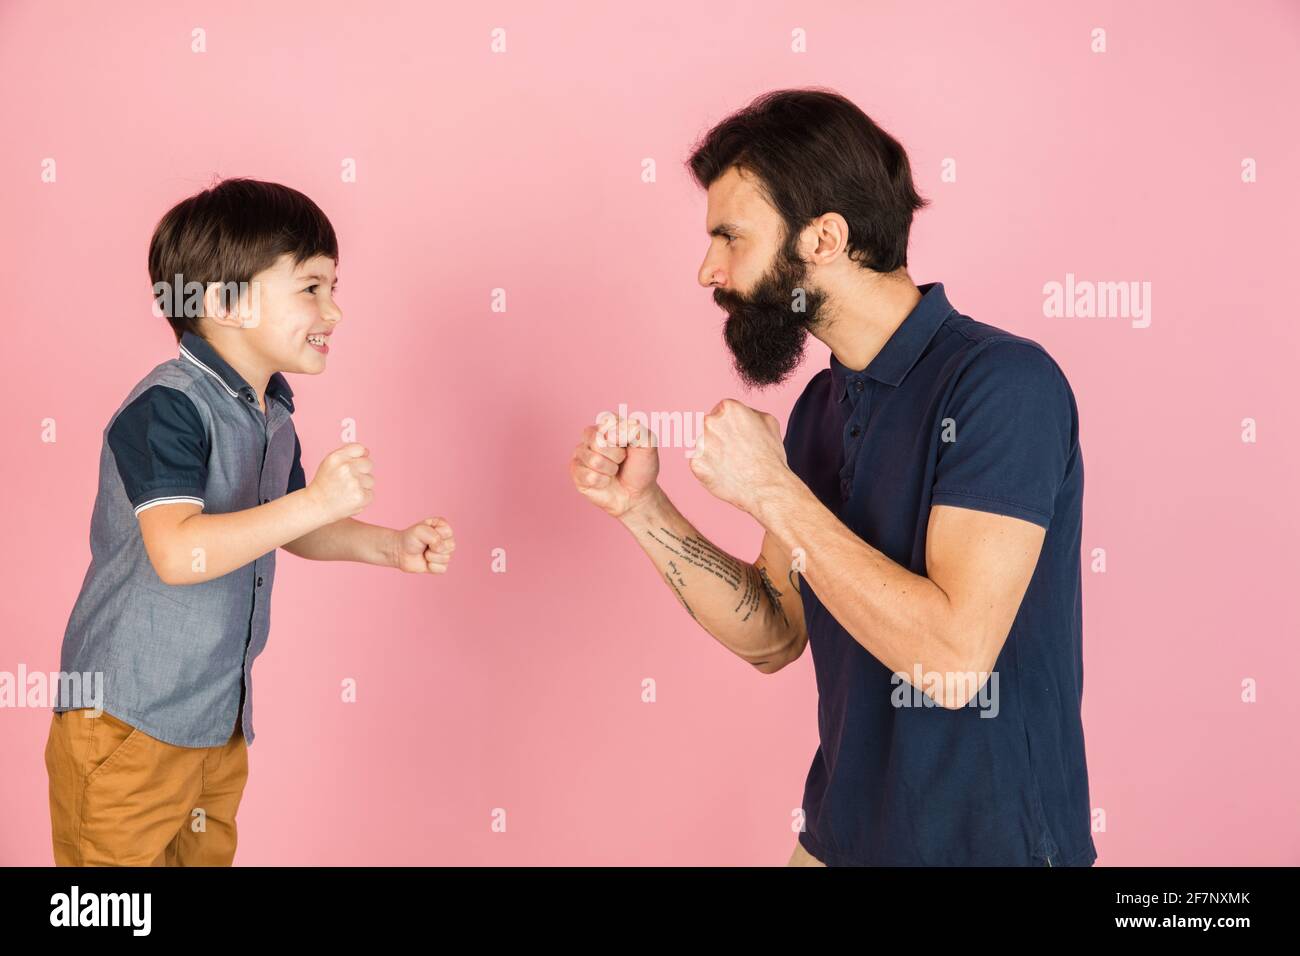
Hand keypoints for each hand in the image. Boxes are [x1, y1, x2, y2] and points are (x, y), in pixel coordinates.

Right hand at [306, 443, 372, 522]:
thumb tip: (367, 452)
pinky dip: (362, 497)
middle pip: (368, 463)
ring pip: (370, 480)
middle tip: (348, 481)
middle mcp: (345, 468)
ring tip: (346, 491)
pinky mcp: (361, 496)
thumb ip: (347, 454)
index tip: (355, 463)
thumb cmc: (325, 483)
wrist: (316, 505)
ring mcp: (354, 482)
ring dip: (362, 486)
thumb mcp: (330, 463)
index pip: (360, 448)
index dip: (360, 456)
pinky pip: (370, 493)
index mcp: (337, 457)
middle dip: (361, 472)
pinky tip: (349, 499)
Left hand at [393, 517, 455, 573]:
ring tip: (424, 553)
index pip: (448, 532)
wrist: (400, 552)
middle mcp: (446, 540)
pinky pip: (443, 569)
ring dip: (431, 556)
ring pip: (446, 558)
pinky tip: (426, 562)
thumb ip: (433, 536)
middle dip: (434, 547)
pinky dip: (432, 566)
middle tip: (425, 545)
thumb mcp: (419, 530)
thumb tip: (440, 549)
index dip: (436, 535)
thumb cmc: (410, 538)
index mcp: (443, 527)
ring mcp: (444, 553)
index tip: (425, 534)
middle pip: (450, 546)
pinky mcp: (441, 565)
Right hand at [570, 412, 660, 519]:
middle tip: (621, 460)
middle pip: (597, 441)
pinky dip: (602, 481)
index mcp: (607, 425)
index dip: (621, 437)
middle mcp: (591, 436)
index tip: (629, 445)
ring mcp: (581, 454)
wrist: (637, 494)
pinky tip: (604, 481)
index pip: (608, 422)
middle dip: (616, 455)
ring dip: (610, 469)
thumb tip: (627, 424)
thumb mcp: (648, 446)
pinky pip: (589, 476)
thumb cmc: (641, 467)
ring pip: (594, 460)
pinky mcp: (576, 472)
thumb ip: (639, 431)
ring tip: (613, 471)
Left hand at [688, 399, 788, 513]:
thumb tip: (740, 414)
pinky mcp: (696, 464)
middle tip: (734, 453)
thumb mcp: (768, 421)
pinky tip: (725, 474)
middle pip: (708, 428)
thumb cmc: (770, 456)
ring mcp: (700, 444)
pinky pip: (699, 464)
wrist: (767, 487)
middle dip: (718, 438)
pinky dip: (709, 470)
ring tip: (732, 465)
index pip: (720, 413)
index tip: (738, 438)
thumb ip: (749, 412)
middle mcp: (710, 422)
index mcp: (728, 408)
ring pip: (702, 446)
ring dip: (712, 454)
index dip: (729, 427)